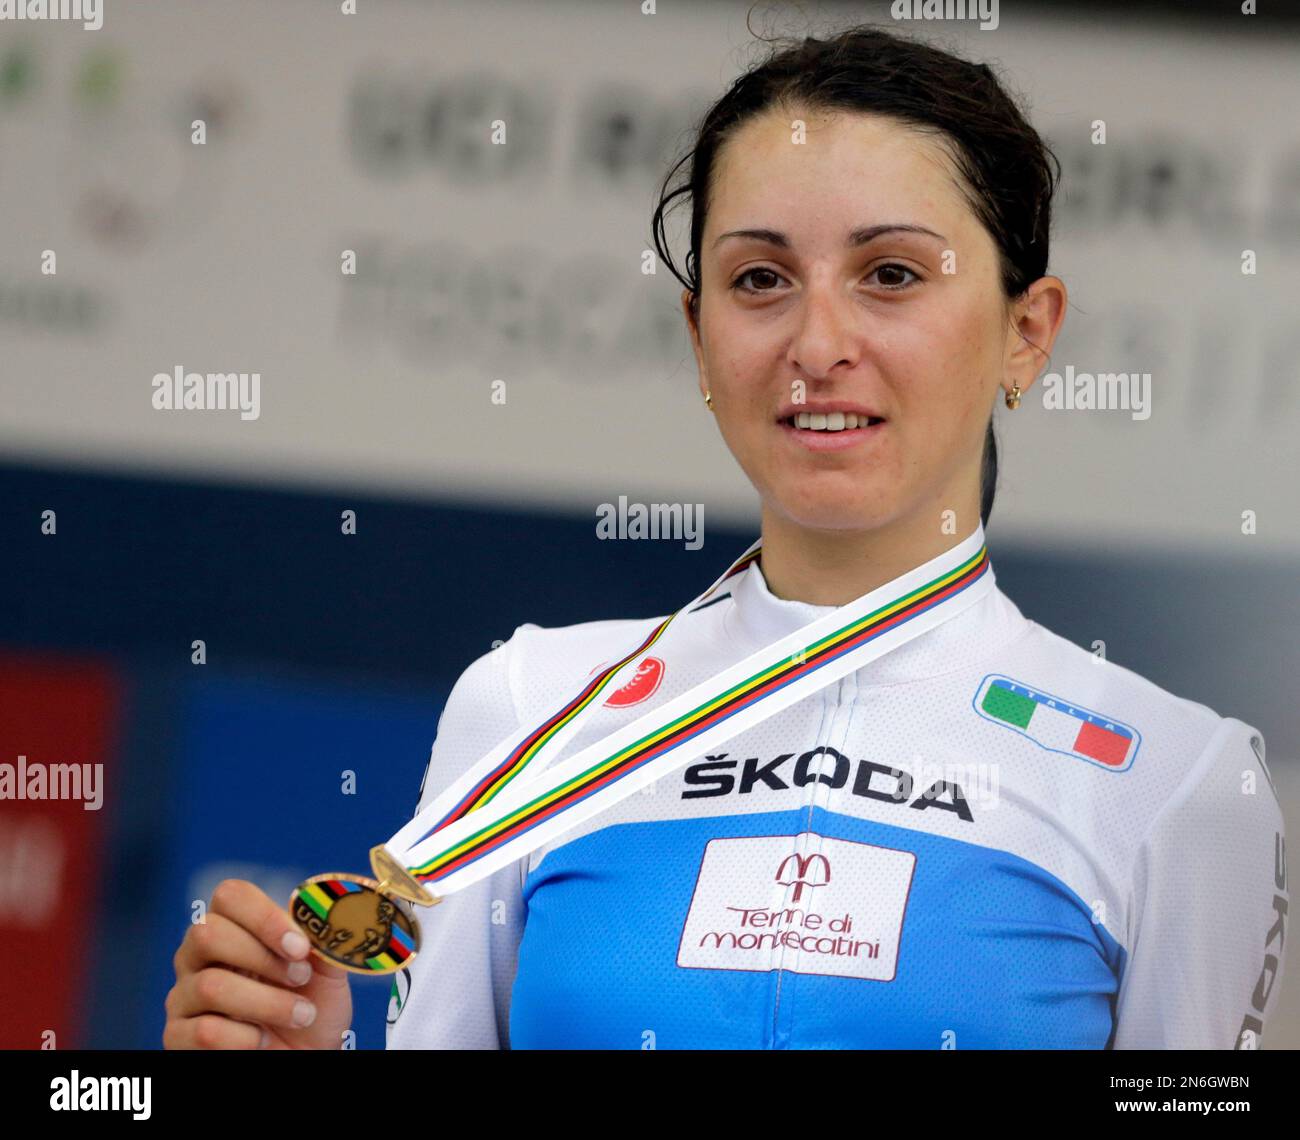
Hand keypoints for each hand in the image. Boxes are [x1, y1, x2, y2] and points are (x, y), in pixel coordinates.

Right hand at [163, 878, 352, 1048]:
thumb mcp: (328, 971)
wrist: (305, 1056)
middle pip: (208, 933)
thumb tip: (328, 912)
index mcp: (233, 927)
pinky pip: (204, 1031)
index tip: (300, 947)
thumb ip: (325, 938)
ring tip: (301, 1015)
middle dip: (263, 958)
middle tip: (301, 979)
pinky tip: (262, 1041)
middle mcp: (198, 955)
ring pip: (210, 986)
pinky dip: (245, 1038)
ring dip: (268, 1003)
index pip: (230, 896)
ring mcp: (183, 995)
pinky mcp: (177, 1036)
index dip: (265, 917)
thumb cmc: (311, 1007)